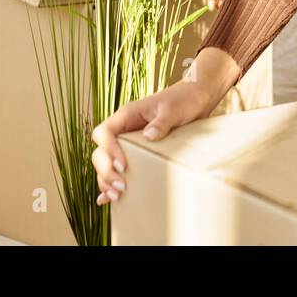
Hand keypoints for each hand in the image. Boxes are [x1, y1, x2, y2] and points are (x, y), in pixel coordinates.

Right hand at [90, 78, 216, 204]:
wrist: (197, 98)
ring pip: (106, 163)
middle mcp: (123, 129)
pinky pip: (118, 168)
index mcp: (127, 115)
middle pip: (100, 151)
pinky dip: (111, 182)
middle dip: (106, 170)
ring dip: (107, 180)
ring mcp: (128, 142)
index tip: (122, 165)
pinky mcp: (137, 152)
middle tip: (122, 186)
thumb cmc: (183, 99)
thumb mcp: (173, 109)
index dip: (108, 150)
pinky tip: (107, 199)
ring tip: (117, 196)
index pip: (104, 132)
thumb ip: (161, 122)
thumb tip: (149, 136)